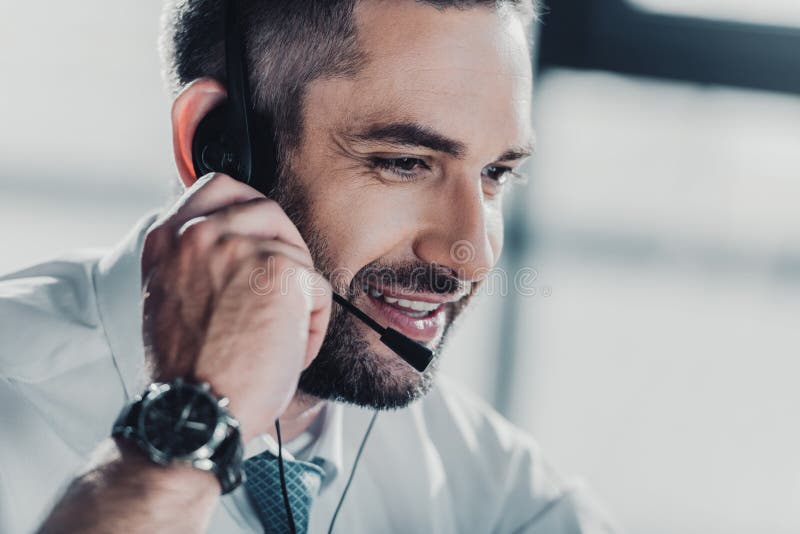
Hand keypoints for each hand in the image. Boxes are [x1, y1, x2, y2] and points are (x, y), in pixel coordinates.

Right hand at [140, 173, 330, 441]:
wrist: (194, 411)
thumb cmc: (188, 370)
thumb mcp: (170, 298)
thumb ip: (197, 261)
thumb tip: (242, 244)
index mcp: (168, 239)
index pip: (218, 187)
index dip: (247, 208)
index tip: (260, 236)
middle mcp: (199, 233)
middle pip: (267, 210)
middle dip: (283, 250)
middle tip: (278, 296)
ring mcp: (239, 247)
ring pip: (298, 251)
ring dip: (297, 296)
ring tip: (276, 335)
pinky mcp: (280, 269)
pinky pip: (319, 289)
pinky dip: (313, 325)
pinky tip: (287, 350)